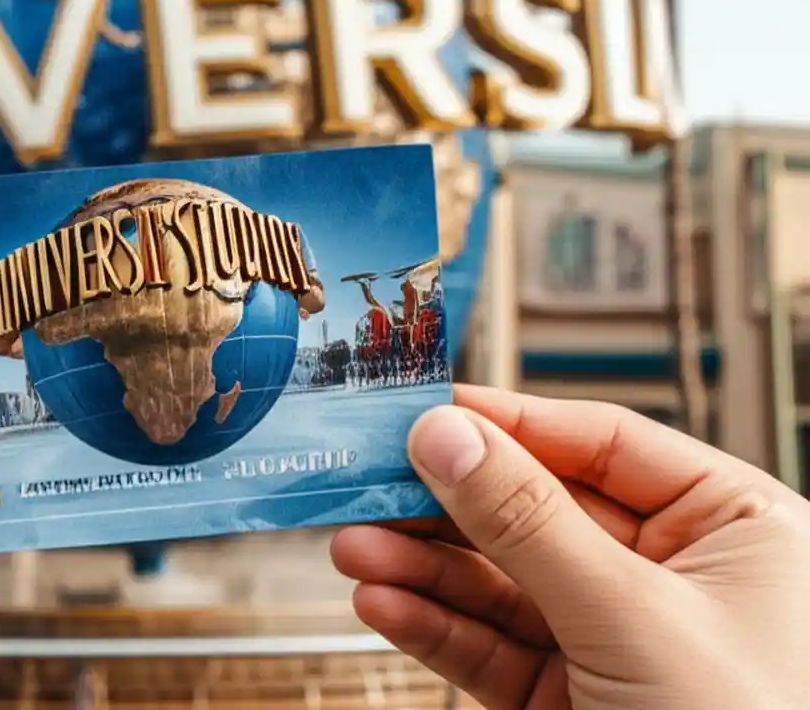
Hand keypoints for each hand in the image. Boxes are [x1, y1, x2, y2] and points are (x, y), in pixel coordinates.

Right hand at [333, 385, 809, 709]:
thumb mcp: (636, 616)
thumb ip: (531, 523)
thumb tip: (451, 438)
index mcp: (734, 526)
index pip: (601, 445)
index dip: (508, 423)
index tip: (426, 409)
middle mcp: (674, 576)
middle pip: (536, 512)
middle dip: (446, 505)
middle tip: (367, 477)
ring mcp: (619, 640)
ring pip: (503, 584)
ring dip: (423, 567)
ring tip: (355, 547)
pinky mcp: (575, 699)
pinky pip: (494, 648)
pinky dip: (436, 628)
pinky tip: (384, 603)